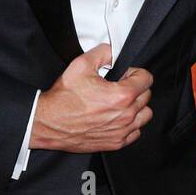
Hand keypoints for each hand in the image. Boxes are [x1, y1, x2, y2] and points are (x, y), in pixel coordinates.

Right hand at [29, 43, 153, 152]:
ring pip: (144, 115)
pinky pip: (135, 132)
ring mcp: (122, 131)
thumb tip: (113, 51)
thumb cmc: (63, 98)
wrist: (48, 123)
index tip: (126, 74)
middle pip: (146, 96)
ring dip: (137, 107)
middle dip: (135, 88)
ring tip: (121, 103)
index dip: (136, 72)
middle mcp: (126, 115)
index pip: (147, 79)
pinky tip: (117, 118)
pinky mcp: (116, 143)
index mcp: (122, 96)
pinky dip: (131, 125)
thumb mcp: (81, 65)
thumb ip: (103, 53)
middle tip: (119, 87)